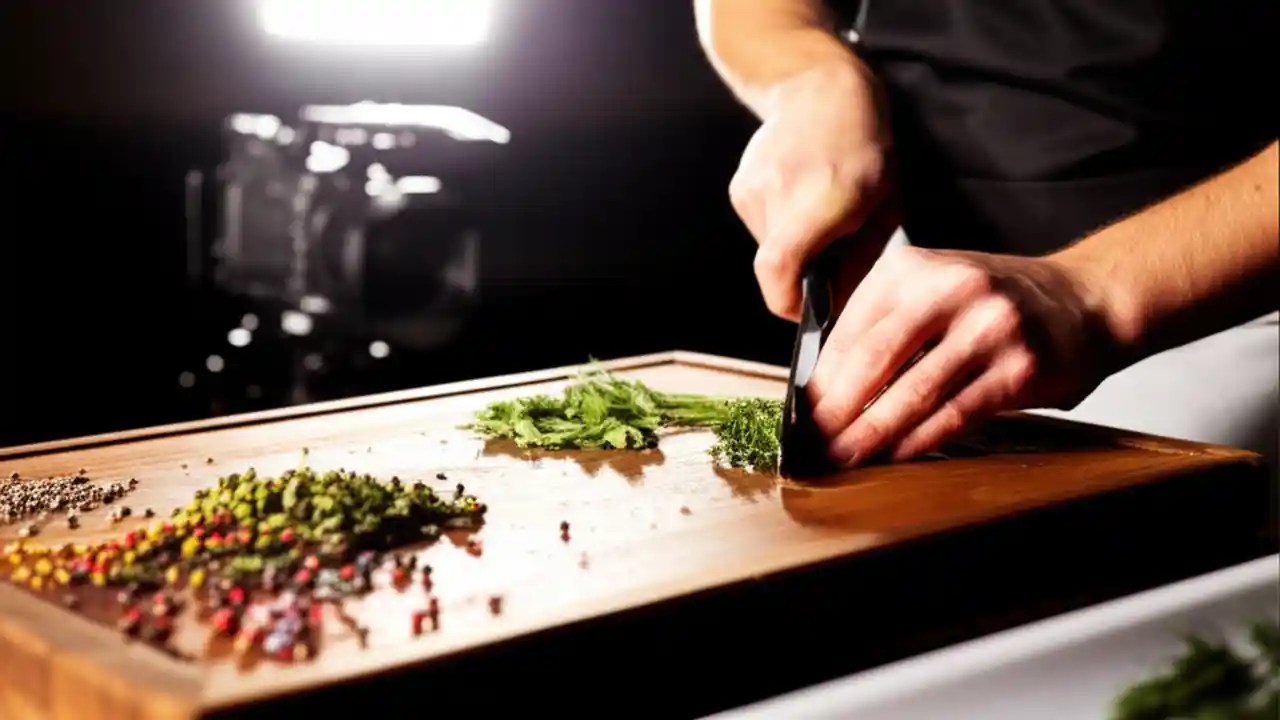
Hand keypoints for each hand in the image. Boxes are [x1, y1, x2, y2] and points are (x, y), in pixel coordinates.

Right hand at [729, 60, 895, 320]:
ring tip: (816, 215)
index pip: (778, 267)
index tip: (804, 312)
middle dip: (801, 275)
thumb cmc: (865, 151)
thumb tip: (837, 308)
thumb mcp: (885, 208)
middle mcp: (780, 194)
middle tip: (830, 254)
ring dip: (792, 246)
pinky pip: (760, 228)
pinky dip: (780, 227)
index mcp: (824, 200)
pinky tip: (798, 197)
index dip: (786, 303)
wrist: (820, 91)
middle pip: (776, 267)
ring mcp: (753, 190)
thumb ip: (859, 262)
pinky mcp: (740, 188)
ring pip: (768, 247)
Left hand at [808, 245, 1116, 464]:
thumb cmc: (996, 304)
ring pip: (912, 392)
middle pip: (874, 361)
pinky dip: (918, 440)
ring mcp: (989, 328)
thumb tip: (826, 387)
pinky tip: (893, 457)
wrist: (1086, 300)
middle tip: (811, 445)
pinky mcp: (1019, 368)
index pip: (850, 331)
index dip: (820, 379)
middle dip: (835, 411)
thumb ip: (884, 326)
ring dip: (870, 434)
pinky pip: (955, 413)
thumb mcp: (933, 290)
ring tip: (842, 459)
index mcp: (914, 268)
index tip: (800, 414)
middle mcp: (951, 289)